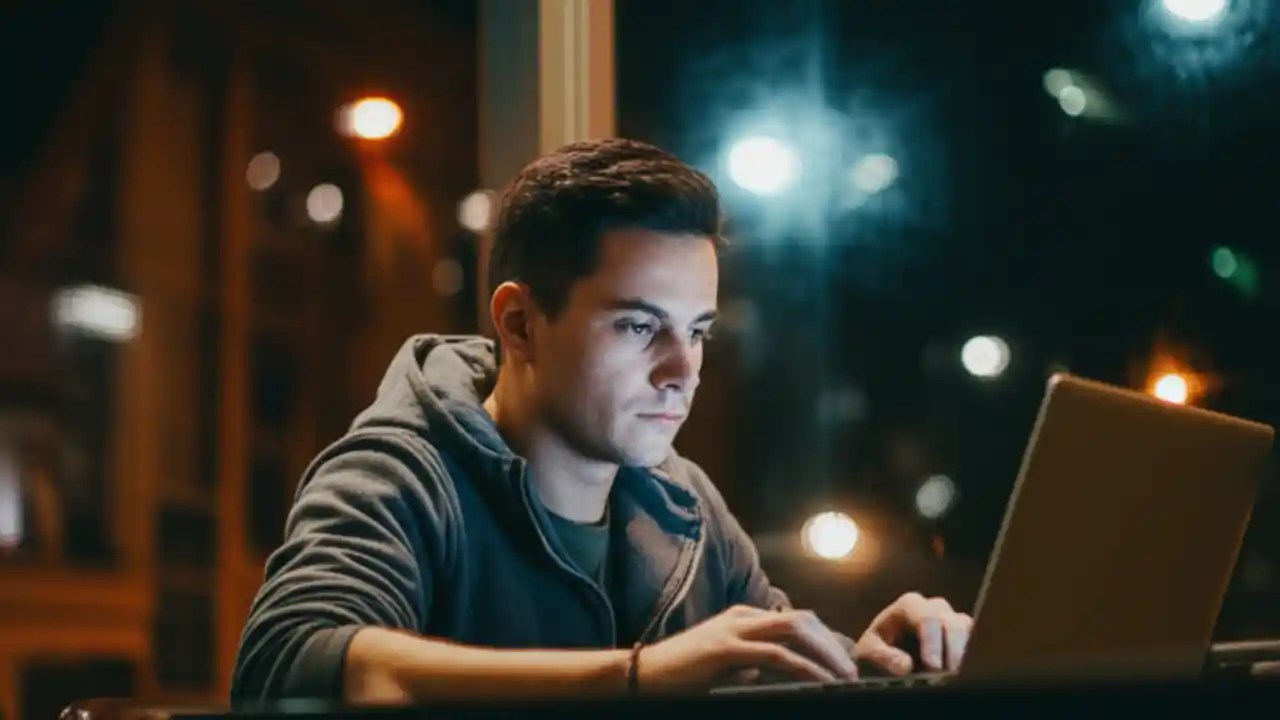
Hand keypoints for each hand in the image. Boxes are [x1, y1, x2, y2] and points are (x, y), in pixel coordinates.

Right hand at [637, 605, 857, 693]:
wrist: (643, 675)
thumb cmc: (682, 675)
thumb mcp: (726, 666)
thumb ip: (754, 664)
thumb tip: (787, 674)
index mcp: (744, 617)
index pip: (796, 620)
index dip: (824, 639)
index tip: (842, 663)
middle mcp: (743, 616)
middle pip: (802, 620)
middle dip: (832, 644)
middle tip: (852, 670)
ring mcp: (734, 629)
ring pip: (796, 631)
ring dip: (826, 654)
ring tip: (844, 676)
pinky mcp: (727, 649)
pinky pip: (777, 655)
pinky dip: (805, 667)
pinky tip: (821, 681)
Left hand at [856, 592, 971, 674]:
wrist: (884, 654)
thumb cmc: (876, 650)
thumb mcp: (868, 652)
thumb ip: (882, 656)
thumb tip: (906, 665)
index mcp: (908, 606)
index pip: (926, 618)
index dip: (932, 641)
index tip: (933, 665)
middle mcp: (932, 607)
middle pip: (951, 621)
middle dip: (952, 649)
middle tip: (947, 674)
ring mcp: (949, 618)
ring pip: (965, 628)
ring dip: (962, 652)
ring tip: (953, 675)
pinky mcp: (960, 633)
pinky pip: (972, 639)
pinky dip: (968, 654)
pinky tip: (959, 670)